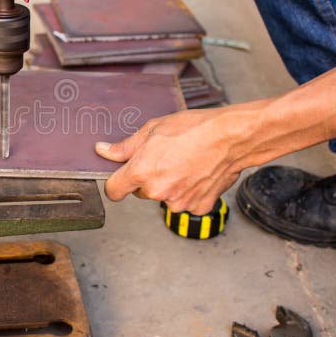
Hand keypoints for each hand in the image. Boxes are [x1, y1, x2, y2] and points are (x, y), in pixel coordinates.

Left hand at [95, 107, 249, 214]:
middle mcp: (158, 191)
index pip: (114, 191)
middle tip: (164, 158)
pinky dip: (189, 191)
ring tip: (184, 163)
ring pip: (163, 197)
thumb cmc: (195, 128)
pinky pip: (185, 202)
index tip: (121, 178)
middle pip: (140, 191)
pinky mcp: (198, 207)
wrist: (232, 137)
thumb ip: (125, 147)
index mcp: (141, 172)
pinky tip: (197, 173)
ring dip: (169, 185)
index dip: (116, 183)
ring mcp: (179, 202)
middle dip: (147, 178)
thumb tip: (103, 151)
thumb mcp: (153, 129)